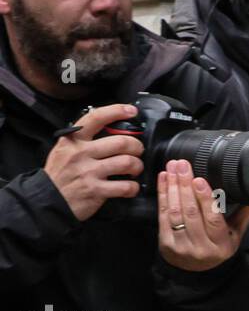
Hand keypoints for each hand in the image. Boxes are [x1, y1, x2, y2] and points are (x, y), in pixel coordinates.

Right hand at [43, 102, 144, 220]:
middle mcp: (82, 153)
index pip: (96, 118)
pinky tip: (130, 187)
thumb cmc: (59, 174)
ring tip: (135, 168)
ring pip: (126, 162)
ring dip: (137, 166)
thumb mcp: (64, 149)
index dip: (116, 111)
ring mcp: (89, 172)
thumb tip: (108, 129)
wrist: (48, 199)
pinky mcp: (96, 190)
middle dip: (137, 146)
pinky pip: (125, 186)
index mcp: (74, 140)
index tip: (131, 111)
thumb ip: (83, 139)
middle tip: (137, 150)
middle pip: (121, 142)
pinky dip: (133, 187)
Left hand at [157, 158, 248, 270]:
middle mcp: (201, 248)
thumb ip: (243, 215)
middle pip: (191, 213)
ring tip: (173, 167)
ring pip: (176, 213)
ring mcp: (182, 247)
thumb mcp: (234, 235)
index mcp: (221, 245)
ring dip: (173, 187)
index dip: (205, 199)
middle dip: (185, 185)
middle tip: (183, 164)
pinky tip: (165, 179)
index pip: (213, 219)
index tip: (199, 179)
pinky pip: (163, 215)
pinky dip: (163, 194)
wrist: (195, 271)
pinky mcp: (166, 244)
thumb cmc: (217, 247)